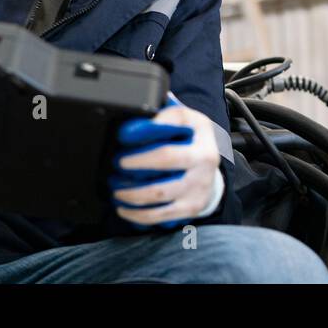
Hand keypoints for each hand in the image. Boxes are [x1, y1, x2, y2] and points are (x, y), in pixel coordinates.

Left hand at [109, 99, 223, 228]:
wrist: (211, 174)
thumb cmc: (192, 143)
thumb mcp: (188, 120)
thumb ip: (168, 113)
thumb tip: (143, 112)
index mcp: (202, 132)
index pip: (176, 121)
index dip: (149, 128)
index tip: (125, 135)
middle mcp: (205, 158)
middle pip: (166, 158)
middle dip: (137, 161)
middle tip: (119, 163)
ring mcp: (199, 185)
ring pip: (159, 192)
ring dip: (131, 192)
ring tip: (117, 189)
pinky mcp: (192, 206)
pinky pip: (161, 214)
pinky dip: (138, 214)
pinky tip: (124, 208)